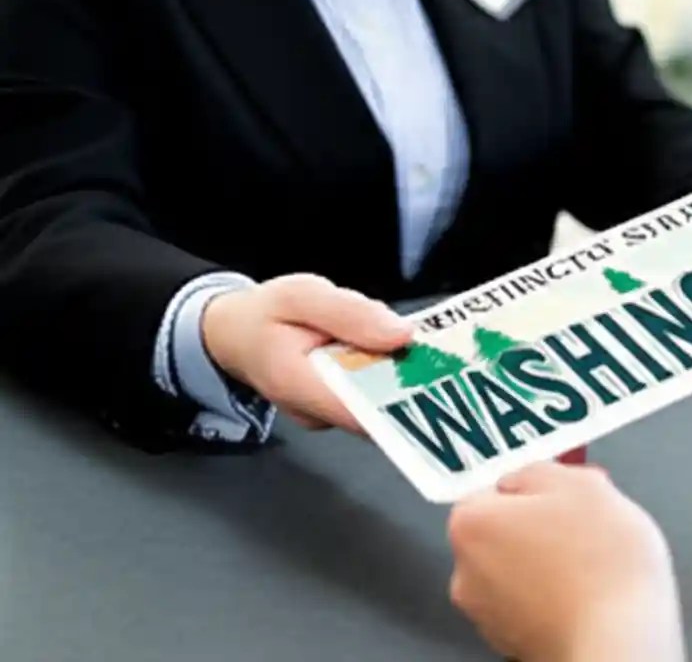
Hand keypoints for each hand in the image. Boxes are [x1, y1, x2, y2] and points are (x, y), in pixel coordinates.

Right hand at [202, 274, 413, 433]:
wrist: (235, 334)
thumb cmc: (264, 314)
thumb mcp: (302, 295)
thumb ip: (349, 313)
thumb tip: (401, 335)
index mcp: (299, 387)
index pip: (365, 411)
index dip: (406, 395)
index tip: (436, 371)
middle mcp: (317, 414)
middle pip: (380, 406)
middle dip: (408, 376)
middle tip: (429, 346)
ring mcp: (329, 416)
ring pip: (380, 400)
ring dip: (398, 371)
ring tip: (407, 342)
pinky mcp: (338, 409)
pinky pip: (373, 393)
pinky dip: (386, 371)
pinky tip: (391, 349)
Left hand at [448, 463, 684, 661]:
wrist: (620, 640)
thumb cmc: (603, 563)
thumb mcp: (581, 483)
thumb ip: (541, 470)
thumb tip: (526, 478)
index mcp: (472, 524)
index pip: (493, 489)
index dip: (535, 488)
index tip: (564, 493)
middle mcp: (466, 573)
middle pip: (503, 531)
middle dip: (541, 526)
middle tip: (585, 526)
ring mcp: (487, 615)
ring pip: (519, 570)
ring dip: (549, 563)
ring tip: (593, 564)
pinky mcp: (513, 643)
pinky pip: (533, 604)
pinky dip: (555, 598)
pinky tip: (588, 595)